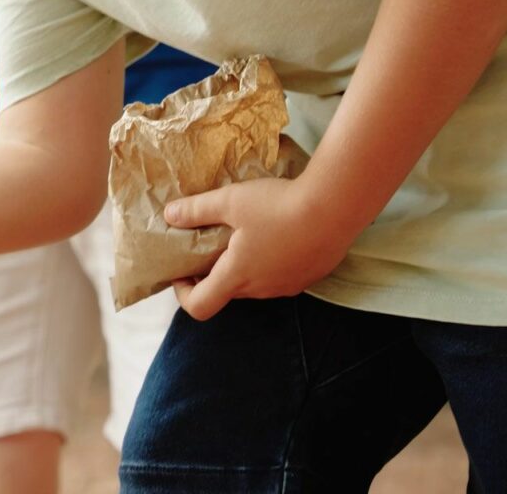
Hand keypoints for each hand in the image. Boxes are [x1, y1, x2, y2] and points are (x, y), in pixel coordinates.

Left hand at [163, 176, 355, 320]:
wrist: (337, 207)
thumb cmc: (278, 205)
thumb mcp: (229, 200)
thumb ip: (196, 210)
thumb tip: (169, 215)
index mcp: (237, 276)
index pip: (200, 306)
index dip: (183, 293)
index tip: (182, 270)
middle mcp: (262, 289)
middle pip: (227, 292)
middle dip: (213, 272)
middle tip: (210, 243)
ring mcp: (289, 286)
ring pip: (255, 284)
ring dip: (243, 267)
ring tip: (244, 235)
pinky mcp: (310, 277)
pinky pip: (280, 277)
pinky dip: (269, 263)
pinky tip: (276, 234)